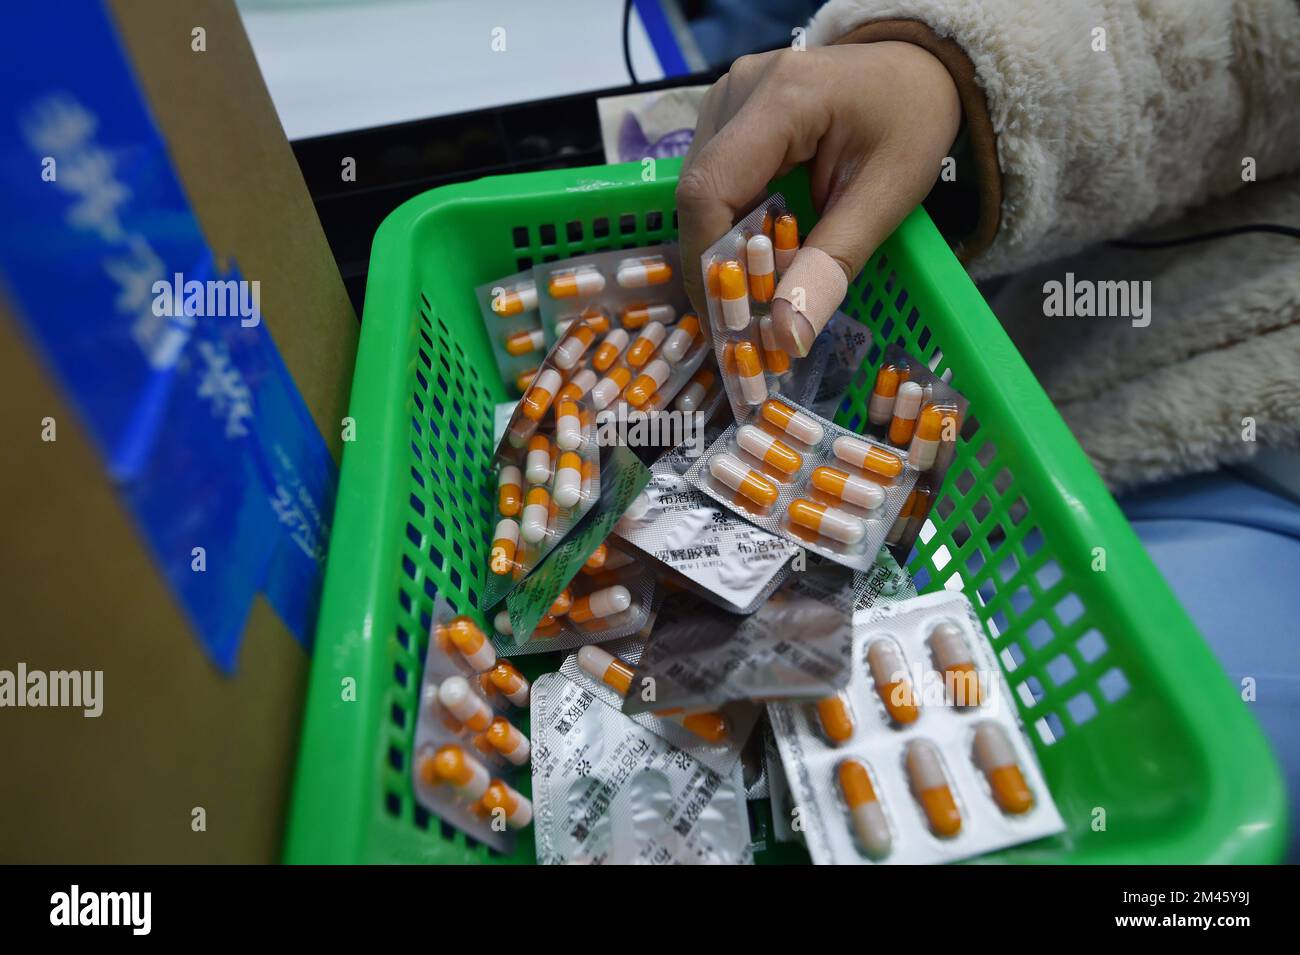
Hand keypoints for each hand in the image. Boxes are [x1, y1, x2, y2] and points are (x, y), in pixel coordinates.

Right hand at [676, 42, 960, 353]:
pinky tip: (757, 255)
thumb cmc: (911, 123)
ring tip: (755, 293)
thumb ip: (833, 264)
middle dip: (716, 265)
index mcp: (783, 97)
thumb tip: (787, 337)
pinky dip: (729, 226)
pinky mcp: (725, 110)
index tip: (726, 319)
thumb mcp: (887, 197)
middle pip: (698, 195)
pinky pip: (712, 181)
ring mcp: (726, 95)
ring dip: (721, 249)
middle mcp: (740, 87)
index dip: (707, 261)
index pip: (710, 189)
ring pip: (698, 193)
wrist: (917, 70)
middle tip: (745, 323)